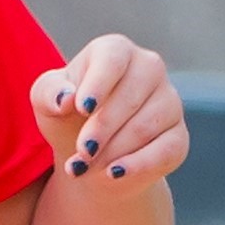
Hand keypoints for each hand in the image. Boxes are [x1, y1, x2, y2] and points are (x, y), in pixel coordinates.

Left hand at [30, 35, 187, 189]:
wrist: (90, 155)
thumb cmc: (67, 116)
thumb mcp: (47, 102)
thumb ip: (49, 93)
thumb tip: (66, 99)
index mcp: (115, 51)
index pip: (113, 59)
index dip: (98, 84)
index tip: (82, 108)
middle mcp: (149, 68)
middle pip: (129, 98)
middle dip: (101, 129)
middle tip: (79, 153)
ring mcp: (169, 101)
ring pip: (145, 126)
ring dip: (112, 151)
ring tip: (84, 167)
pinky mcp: (178, 136)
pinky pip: (165, 150)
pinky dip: (138, 165)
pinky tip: (113, 174)